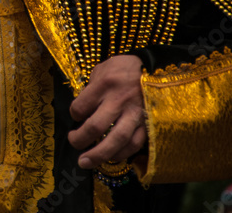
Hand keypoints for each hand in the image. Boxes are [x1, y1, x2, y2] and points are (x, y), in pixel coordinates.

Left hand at [68, 54, 146, 168]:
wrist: (157, 68)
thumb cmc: (124, 68)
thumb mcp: (103, 68)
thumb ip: (91, 88)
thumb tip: (82, 109)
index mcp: (105, 84)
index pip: (81, 106)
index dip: (74, 114)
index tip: (76, 116)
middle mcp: (119, 100)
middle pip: (95, 127)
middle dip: (80, 140)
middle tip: (74, 143)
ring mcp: (135, 114)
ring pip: (116, 140)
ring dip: (99, 154)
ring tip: (86, 162)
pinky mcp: (148, 123)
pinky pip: (135, 143)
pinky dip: (121, 153)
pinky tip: (111, 157)